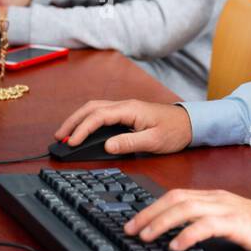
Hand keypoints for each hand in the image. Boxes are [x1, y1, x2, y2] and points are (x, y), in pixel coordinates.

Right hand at [55, 99, 193, 155]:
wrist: (191, 123)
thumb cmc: (175, 131)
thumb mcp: (154, 141)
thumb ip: (130, 143)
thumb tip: (107, 145)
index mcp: (130, 109)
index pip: (98, 116)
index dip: (82, 129)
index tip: (71, 143)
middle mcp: (125, 105)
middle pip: (91, 108)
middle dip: (73, 121)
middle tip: (59, 137)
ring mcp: (125, 108)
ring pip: (95, 109)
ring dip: (78, 119)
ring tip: (66, 135)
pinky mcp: (127, 113)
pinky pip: (102, 113)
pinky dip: (88, 120)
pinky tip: (83, 130)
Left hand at [123, 189, 250, 250]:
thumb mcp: (229, 222)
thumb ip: (207, 223)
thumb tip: (179, 235)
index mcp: (214, 197)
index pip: (176, 195)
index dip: (153, 207)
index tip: (135, 221)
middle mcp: (217, 198)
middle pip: (175, 198)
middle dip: (150, 213)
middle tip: (131, 229)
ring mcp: (227, 208)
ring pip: (186, 208)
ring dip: (162, 222)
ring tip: (145, 236)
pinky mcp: (237, 222)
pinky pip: (207, 225)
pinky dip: (187, 234)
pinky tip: (176, 246)